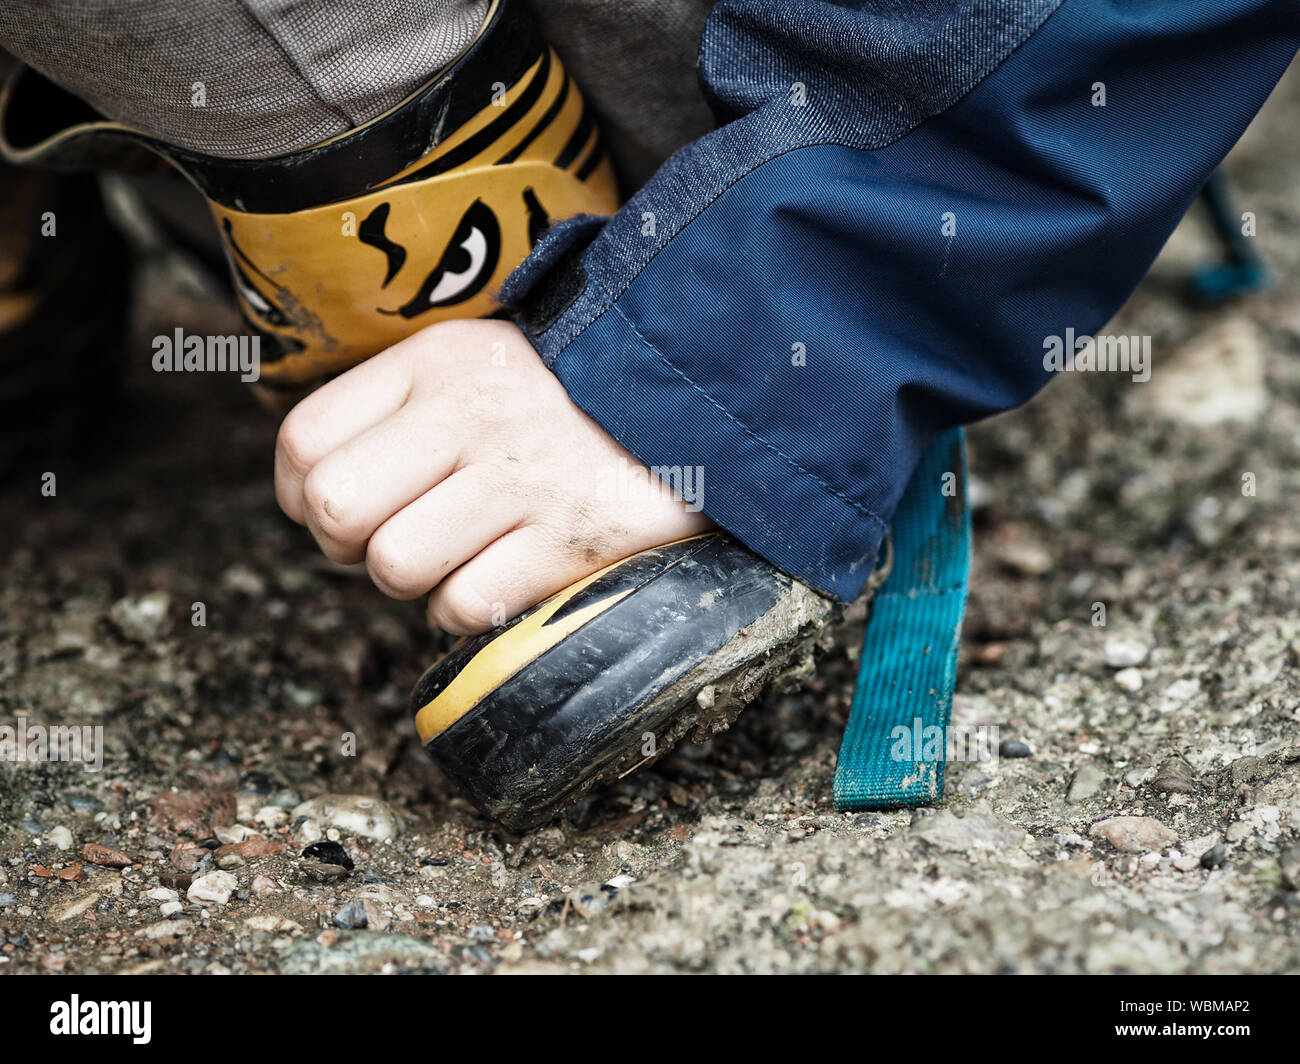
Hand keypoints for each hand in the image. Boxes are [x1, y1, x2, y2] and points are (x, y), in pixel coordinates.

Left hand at [274, 319, 711, 633]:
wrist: (697, 402)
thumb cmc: (568, 398)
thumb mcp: (477, 365)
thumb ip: (397, 410)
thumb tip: (314, 495)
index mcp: (436, 361)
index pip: (304, 439)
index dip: (298, 494)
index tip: (334, 512)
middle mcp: (471, 412)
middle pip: (335, 509)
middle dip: (347, 547)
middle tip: (389, 541)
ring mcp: (523, 477)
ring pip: (395, 566)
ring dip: (412, 582)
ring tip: (454, 556)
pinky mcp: (570, 538)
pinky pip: (464, 605)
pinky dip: (467, 609)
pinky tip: (499, 576)